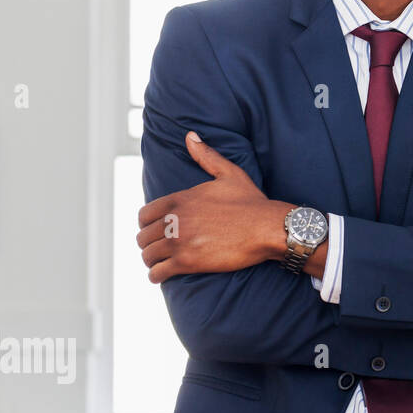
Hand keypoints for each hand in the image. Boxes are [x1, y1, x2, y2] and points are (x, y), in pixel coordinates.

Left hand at [137, 131, 290, 283]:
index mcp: (180, 199)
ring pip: (147, 255)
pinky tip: (161, 274)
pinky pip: (158, 272)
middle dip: (149, 243)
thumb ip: (206, 156)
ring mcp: (179, 241)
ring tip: (159, 263)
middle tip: (158, 248)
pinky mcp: (187, 262)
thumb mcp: (229, 174)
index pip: (144, 214)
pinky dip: (156, 275)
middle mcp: (174, 219)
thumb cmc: (252, 202)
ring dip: (151, 260)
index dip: (147, 224)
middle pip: (143, 236)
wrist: (268, 228)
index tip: (155, 230)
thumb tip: (190, 136)